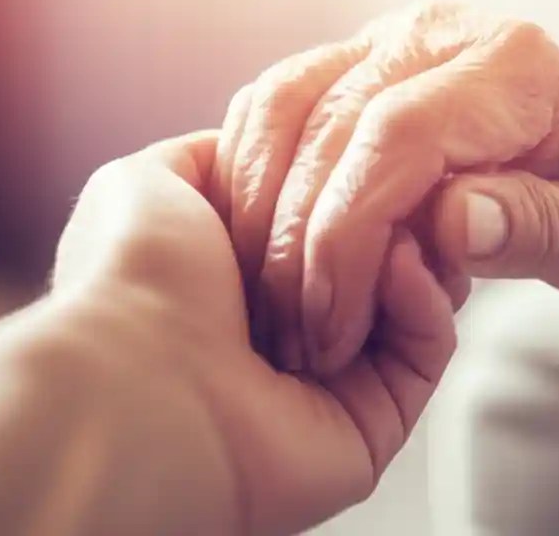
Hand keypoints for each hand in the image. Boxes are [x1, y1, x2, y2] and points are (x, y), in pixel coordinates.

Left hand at [52, 131, 456, 534]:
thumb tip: (269, 140)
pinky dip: (422, 299)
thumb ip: (216, 155)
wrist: (136, 376)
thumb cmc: (133, 278)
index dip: (355, 172)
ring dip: (415, 248)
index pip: (328, 211)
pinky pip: (424, 351)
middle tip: (412, 177)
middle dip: (400, 211)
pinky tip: (401, 264)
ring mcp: (332, 375)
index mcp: (238, 274)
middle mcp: (285, 326)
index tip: (378, 139)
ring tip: (403, 218)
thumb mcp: (152, 179)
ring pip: (410, 299)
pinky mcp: (372, 420)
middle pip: (378, 254)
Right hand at [217, 3, 558, 374]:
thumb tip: (454, 220)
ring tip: (274, 301)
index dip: (349, 234)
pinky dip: (250, 176)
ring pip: (281, 104)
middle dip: (296, 242)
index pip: (399, 135)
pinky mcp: (350, 59)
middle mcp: (443, 30)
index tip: (335, 325)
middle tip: (297, 338)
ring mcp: (388, 37)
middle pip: (330, 123)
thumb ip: (543, 230)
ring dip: (259, 208)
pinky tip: (265, 249)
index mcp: (518, 63)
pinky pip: (272, 104)